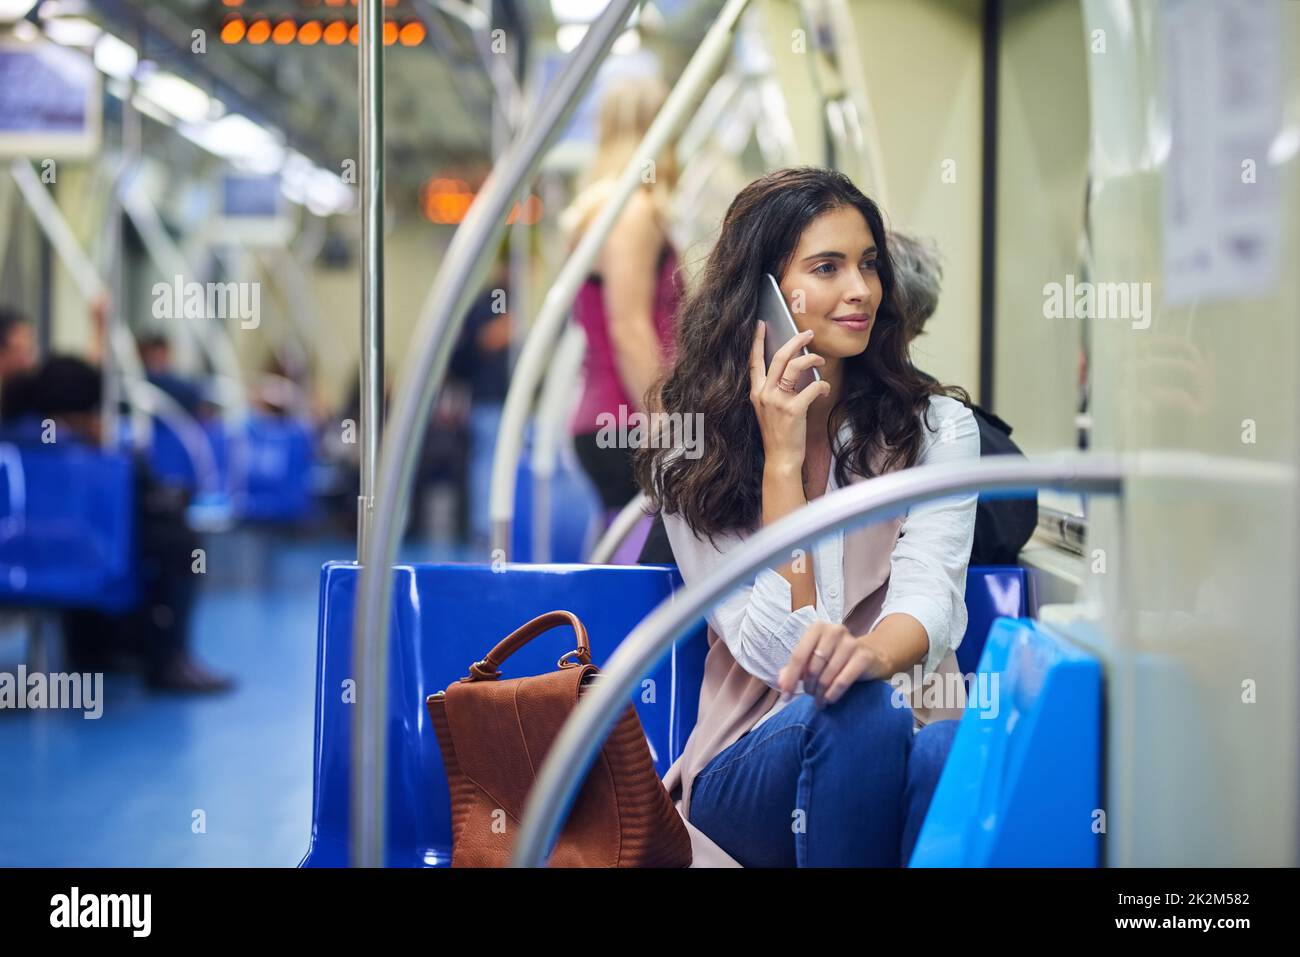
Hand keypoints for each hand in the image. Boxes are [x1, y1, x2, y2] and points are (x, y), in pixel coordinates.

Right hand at [749, 321, 828, 474]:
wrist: (780, 459)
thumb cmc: (778, 434)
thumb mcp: (768, 410)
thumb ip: (774, 390)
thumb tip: (792, 369)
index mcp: (756, 392)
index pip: (754, 361)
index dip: (757, 341)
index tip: (760, 324)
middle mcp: (764, 393)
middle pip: (780, 357)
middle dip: (795, 341)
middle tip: (807, 334)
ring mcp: (777, 401)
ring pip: (795, 366)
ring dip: (812, 359)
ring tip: (821, 360)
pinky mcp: (793, 410)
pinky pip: (812, 387)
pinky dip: (822, 385)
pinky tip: (824, 390)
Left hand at [778, 622, 881, 707]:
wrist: (871, 655)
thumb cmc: (835, 657)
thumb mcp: (814, 659)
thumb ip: (795, 669)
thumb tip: (781, 683)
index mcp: (817, 628)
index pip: (798, 656)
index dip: (790, 678)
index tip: (785, 697)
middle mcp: (834, 631)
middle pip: (812, 668)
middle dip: (808, 687)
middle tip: (809, 695)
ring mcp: (851, 642)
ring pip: (826, 677)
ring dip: (819, 694)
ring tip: (819, 700)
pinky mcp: (864, 656)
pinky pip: (842, 681)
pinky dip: (832, 695)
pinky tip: (829, 700)